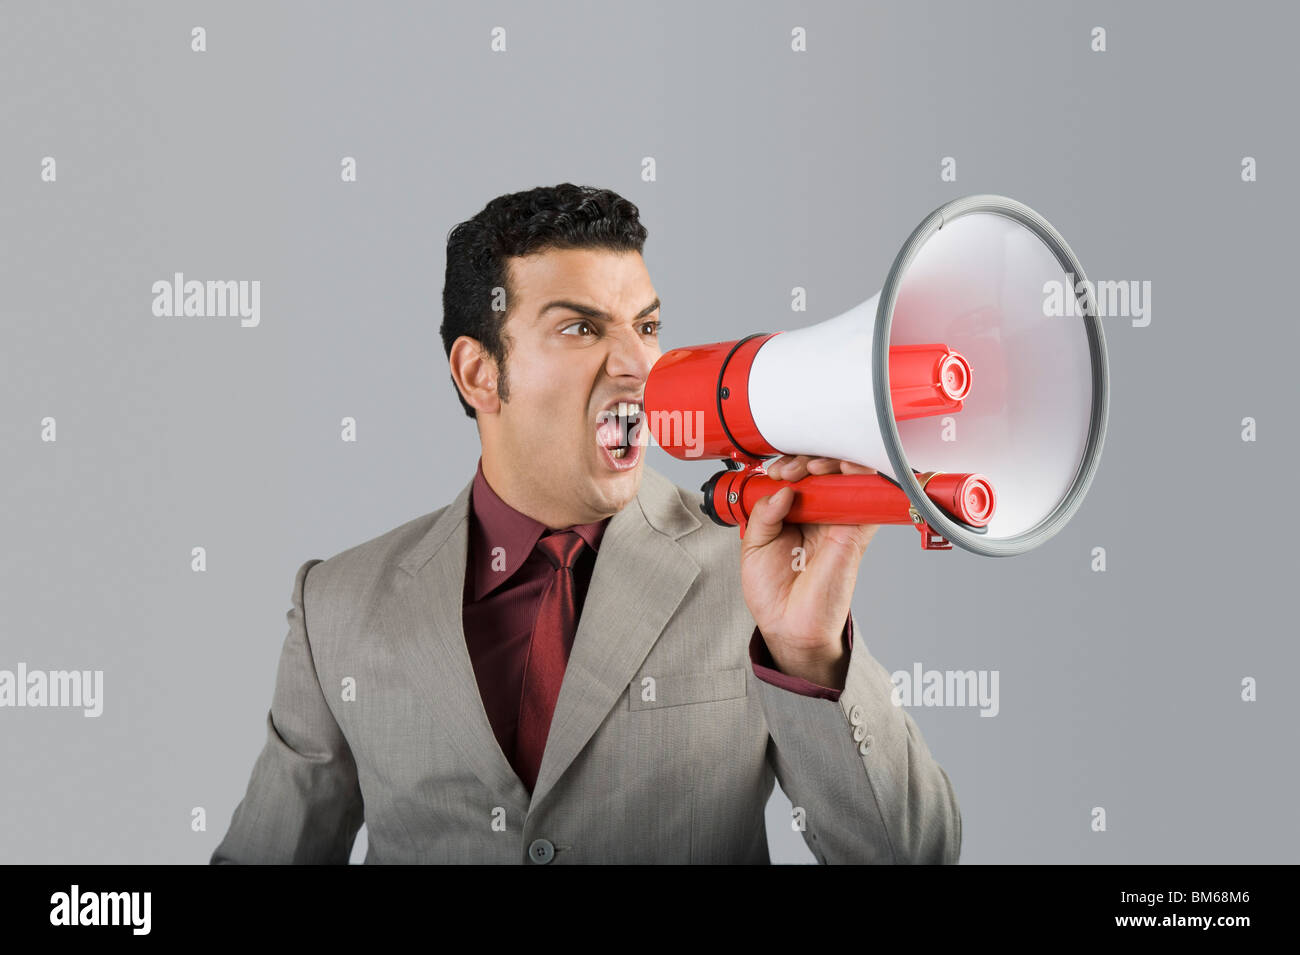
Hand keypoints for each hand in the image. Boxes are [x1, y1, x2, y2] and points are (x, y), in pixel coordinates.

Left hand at [739, 455, 880, 688]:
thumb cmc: (773, 591)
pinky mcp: (856, 531)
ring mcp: (838, 520)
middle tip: (790, 472)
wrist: (789, 625)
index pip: (798, 473)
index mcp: (793, 512)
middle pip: (824, 467)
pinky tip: (845, 469)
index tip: (775, 473)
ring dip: (831, 461)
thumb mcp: (752, 546)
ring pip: (846, 475)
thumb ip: (762, 514)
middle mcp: (818, 512)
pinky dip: (861, 476)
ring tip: (811, 470)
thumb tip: (783, 489)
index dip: (789, 462)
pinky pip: (868, 497)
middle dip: (806, 459)